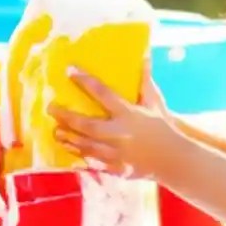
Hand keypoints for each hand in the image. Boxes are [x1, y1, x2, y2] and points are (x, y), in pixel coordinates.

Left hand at [48, 65, 181, 178]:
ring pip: (86, 146)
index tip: (69, 70)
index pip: (103, 93)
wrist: (175, 160)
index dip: (85, 81)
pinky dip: (81, 157)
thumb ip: (145, 81)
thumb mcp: (154, 102)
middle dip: (67, 117)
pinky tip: (71, 151)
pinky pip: (94, 163)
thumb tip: (144, 56)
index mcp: (129, 114)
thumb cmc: (163, 127)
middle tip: (51, 108)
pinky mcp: (117, 168)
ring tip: (56, 132)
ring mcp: (117, 154)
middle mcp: (120, 134)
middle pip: (87, 125)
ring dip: (69, 139)